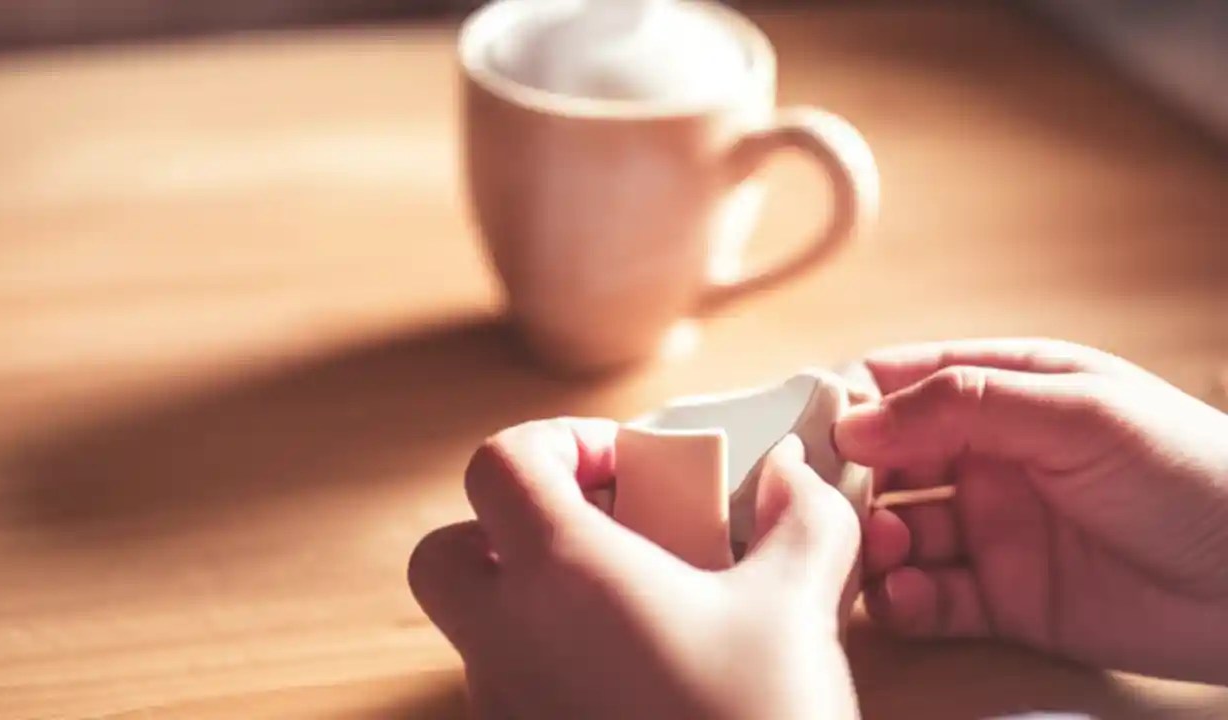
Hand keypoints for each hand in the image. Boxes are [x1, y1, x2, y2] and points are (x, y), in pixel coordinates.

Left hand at [408, 420, 861, 718]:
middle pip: (445, 552)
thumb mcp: (799, 608)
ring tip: (635, 609)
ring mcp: (505, 709)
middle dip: (508, 528)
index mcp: (561, 577)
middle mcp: (508, 643)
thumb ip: (802, 519)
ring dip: (533, 599)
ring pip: (474, 629)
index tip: (625, 466)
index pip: (498, 465)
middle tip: (599, 535)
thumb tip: (794, 476)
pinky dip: (551, 662)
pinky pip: (508, 689)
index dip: (557, 443)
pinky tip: (635, 676)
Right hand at [835, 339, 1227, 683]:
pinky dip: (903, 600)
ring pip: (896, 533)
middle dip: (847, 481)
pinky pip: (929, 599)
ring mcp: (992, 529)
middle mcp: (988, 457)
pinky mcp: (1004, 600)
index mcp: (1006, 391)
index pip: (901, 382)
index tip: (808, 426)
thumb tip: (855, 416)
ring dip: (870, 543)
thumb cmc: (1193, 471)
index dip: (849, 400)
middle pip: (884, 461)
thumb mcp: (1077, 412)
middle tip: (822, 503)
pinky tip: (908, 596)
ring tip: (879, 552)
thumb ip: (962, 405)